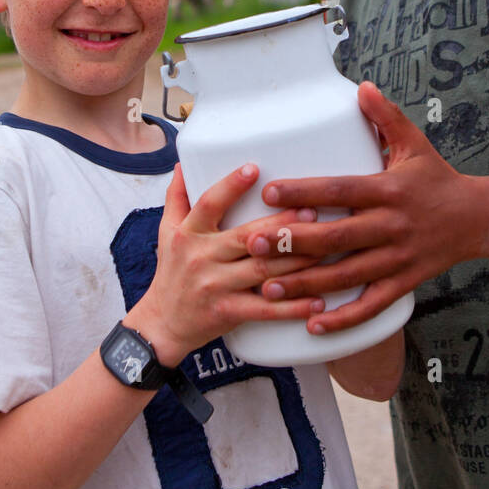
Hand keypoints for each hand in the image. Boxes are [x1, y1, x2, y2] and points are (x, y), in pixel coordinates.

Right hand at [134, 162, 325, 364]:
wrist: (162, 324)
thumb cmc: (170, 273)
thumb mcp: (166, 233)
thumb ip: (177, 198)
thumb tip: (182, 164)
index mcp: (189, 234)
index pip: (209, 204)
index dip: (231, 186)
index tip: (254, 169)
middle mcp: (202, 258)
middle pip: (247, 237)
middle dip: (282, 226)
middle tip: (313, 212)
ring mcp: (216, 286)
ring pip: (262, 270)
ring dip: (296, 261)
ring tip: (326, 249)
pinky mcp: (228, 313)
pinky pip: (265, 310)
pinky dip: (292, 306)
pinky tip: (318, 301)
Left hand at [244, 82, 488, 333]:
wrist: (479, 219)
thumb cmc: (438, 178)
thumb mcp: (415, 143)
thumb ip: (386, 116)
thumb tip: (362, 86)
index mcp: (389, 189)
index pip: (340, 190)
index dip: (304, 192)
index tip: (269, 191)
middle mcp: (391, 225)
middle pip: (336, 237)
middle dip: (292, 242)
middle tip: (252, 243)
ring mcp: (397, 258)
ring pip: (346, 275)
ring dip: (306, 283)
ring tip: (267, 285)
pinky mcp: (403, 283)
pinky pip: (370, 305)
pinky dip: (342, 318)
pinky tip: (312, 323)